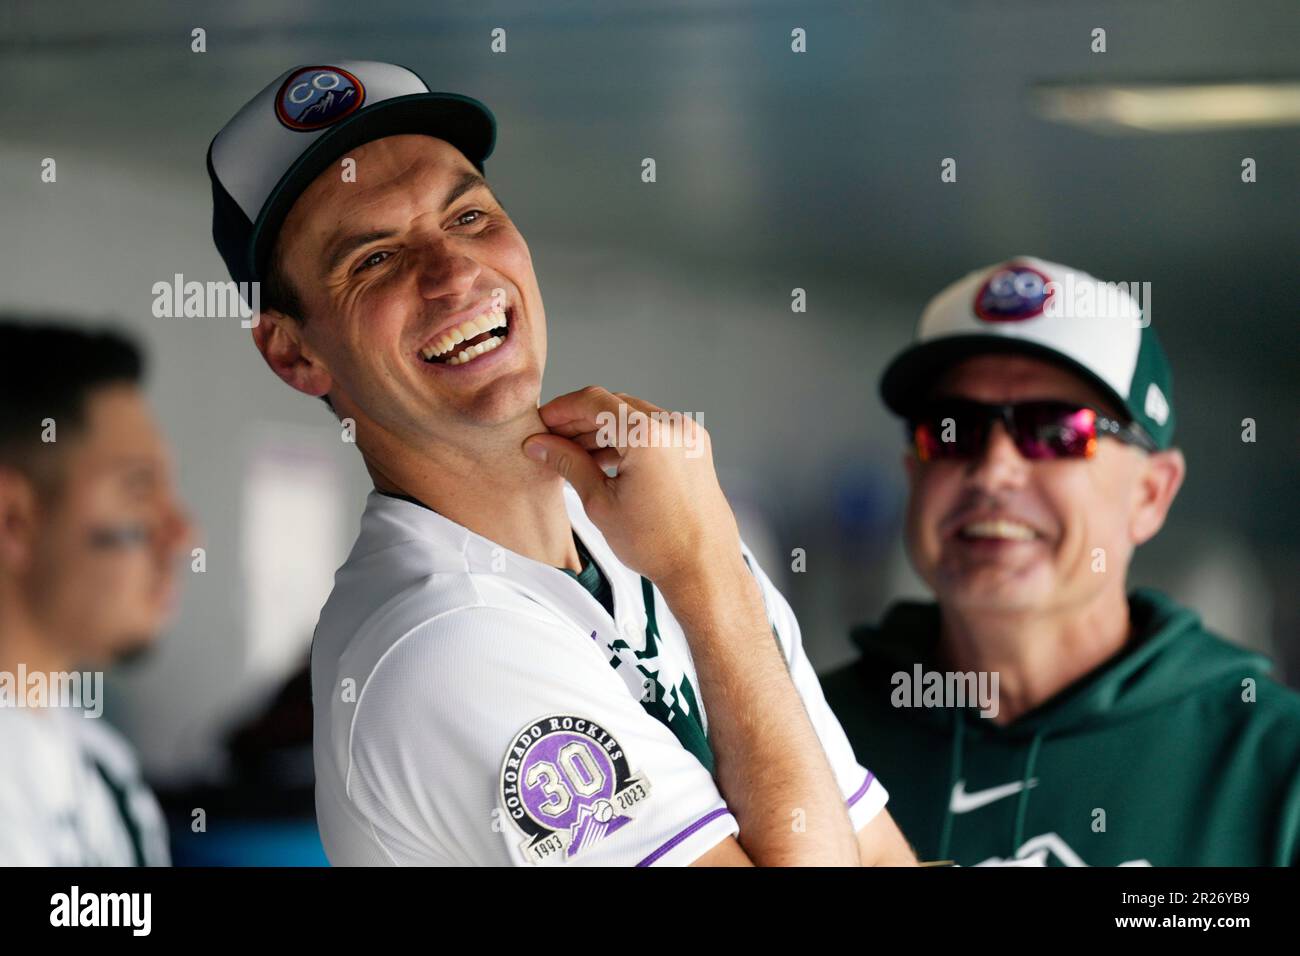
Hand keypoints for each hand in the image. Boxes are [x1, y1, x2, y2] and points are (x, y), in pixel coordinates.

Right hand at [523, 386, 741, 586]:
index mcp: (649, 436)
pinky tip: (603, 461)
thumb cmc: (657, 544)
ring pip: (634, 417)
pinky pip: (653, 431)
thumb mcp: (600, 503)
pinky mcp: (695, 447)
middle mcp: (673, 427)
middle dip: (580, 421)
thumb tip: (541, 444)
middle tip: (553, 441)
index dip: (562, 409)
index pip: (594, 401)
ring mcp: (688, 435)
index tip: (542, 423)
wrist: (703, 568)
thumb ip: (569, 464)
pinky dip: (627, 440)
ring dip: (603, 431)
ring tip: (574, 456)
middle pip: (614, 405)